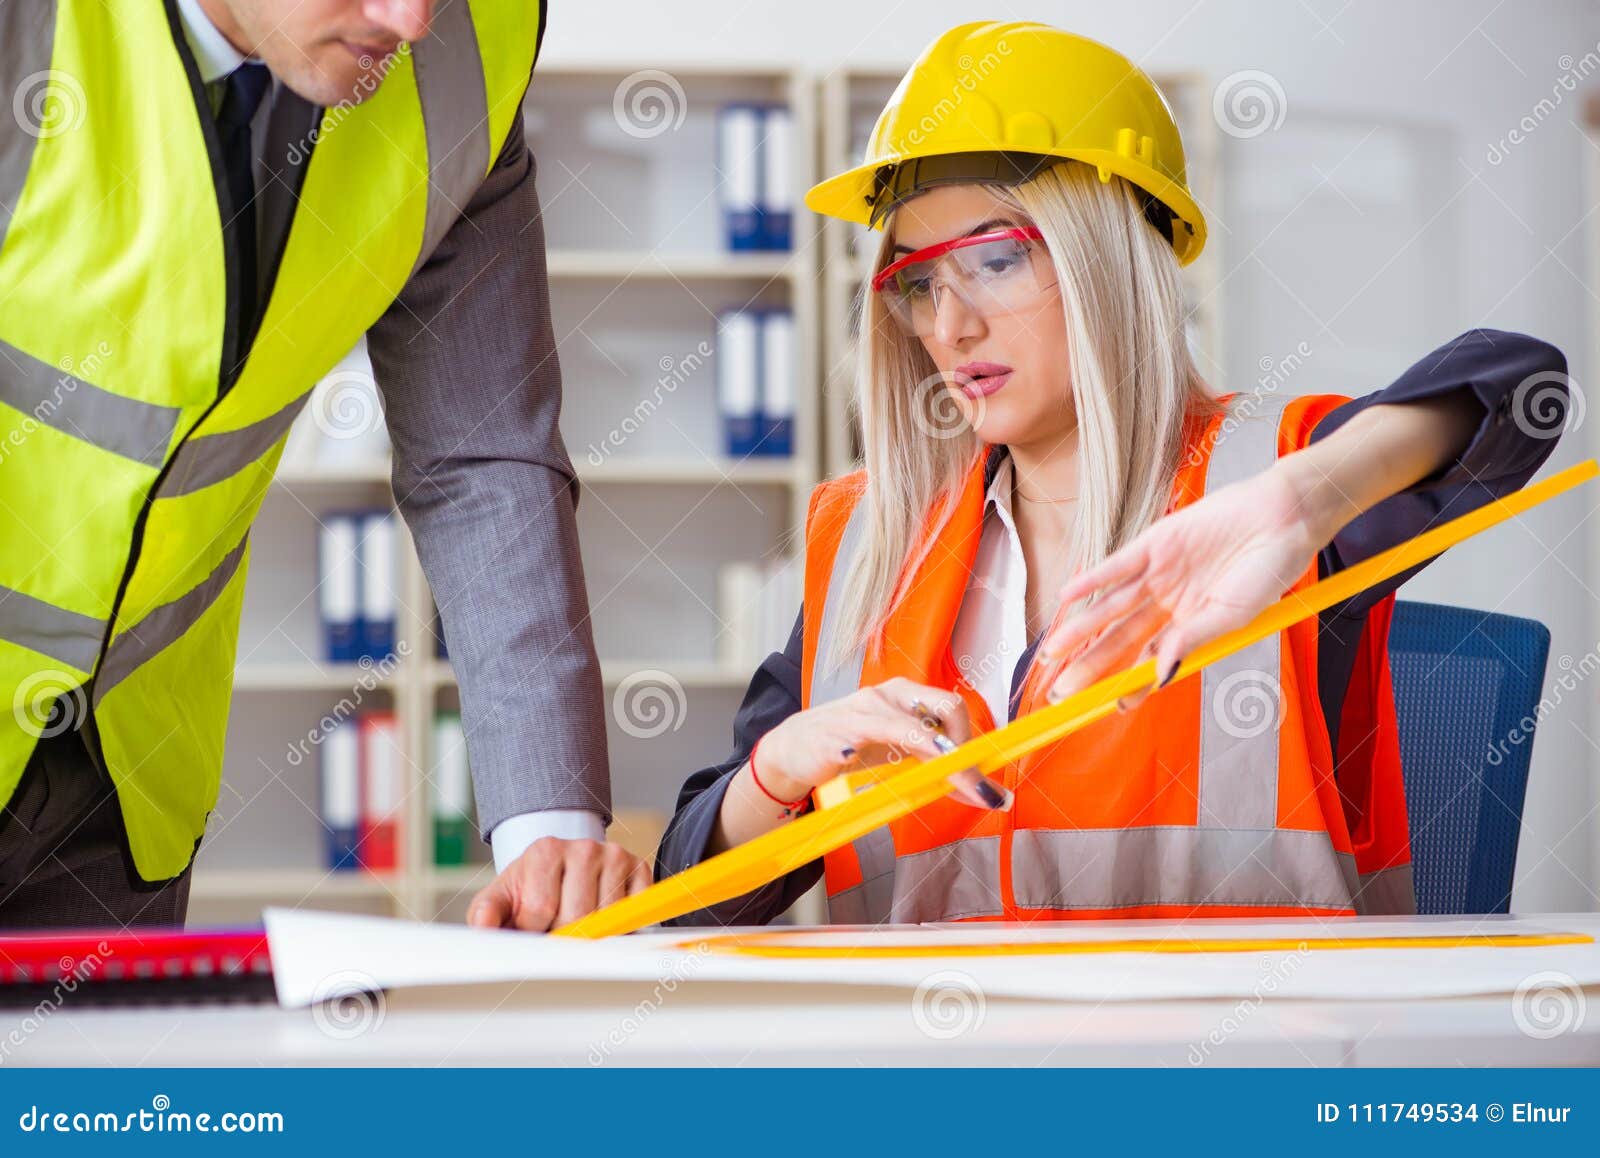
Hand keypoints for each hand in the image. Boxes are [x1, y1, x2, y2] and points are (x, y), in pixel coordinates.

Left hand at [466, 837, 651, 930]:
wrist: (560, 868)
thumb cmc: (530, 890)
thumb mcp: (500, 899)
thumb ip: (485, 914)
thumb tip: (484, 929)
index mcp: (545, 850)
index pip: (541, 909)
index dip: (534, 930)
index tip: (530, 925)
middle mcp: (583, 847)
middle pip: (578, 916)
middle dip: (563, 933)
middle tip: (555, 925)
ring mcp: (614, 856)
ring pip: (608, 918)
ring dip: (593, 932)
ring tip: (578, 919)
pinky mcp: (639, 869)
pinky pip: (636, 912)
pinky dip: (622, 925)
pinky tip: (604, 915)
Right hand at [755, 676, 1008, 809]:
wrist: (790, 751)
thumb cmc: (847, 750)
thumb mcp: (896, 756)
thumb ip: (934, 767)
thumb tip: (984, 793)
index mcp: (906, 696)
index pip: (954, 710)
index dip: (976, 746)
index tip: (989, 787)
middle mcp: (889, 695)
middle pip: (949, 707)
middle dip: (966, 750)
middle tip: (969, 786)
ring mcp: (865, 710)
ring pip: (918, 729)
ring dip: (945, 760)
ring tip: (958, 784)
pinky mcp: (842, 731)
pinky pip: (880, 744)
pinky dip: (903, 759)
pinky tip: (908, 776)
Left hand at [1039, 460, 1327, 709]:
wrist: (1284, 516)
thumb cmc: (1270, 569)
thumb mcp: (1233, 614)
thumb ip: (1194, 640)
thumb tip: (1163, 675)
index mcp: (1190, 626)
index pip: (1150, 662)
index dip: (1128, 684)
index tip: (1109, 706)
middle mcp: (1168, 603)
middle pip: (1120, 639)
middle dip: (1090, 667)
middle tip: (1061, 692)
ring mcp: (1159, 573)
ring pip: (1110, 607)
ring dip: (1080, 630)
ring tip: (1051, 654)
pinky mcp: (1154, 542)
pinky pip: (1116, 566)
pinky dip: (1092, 580)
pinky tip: (1067, 598)